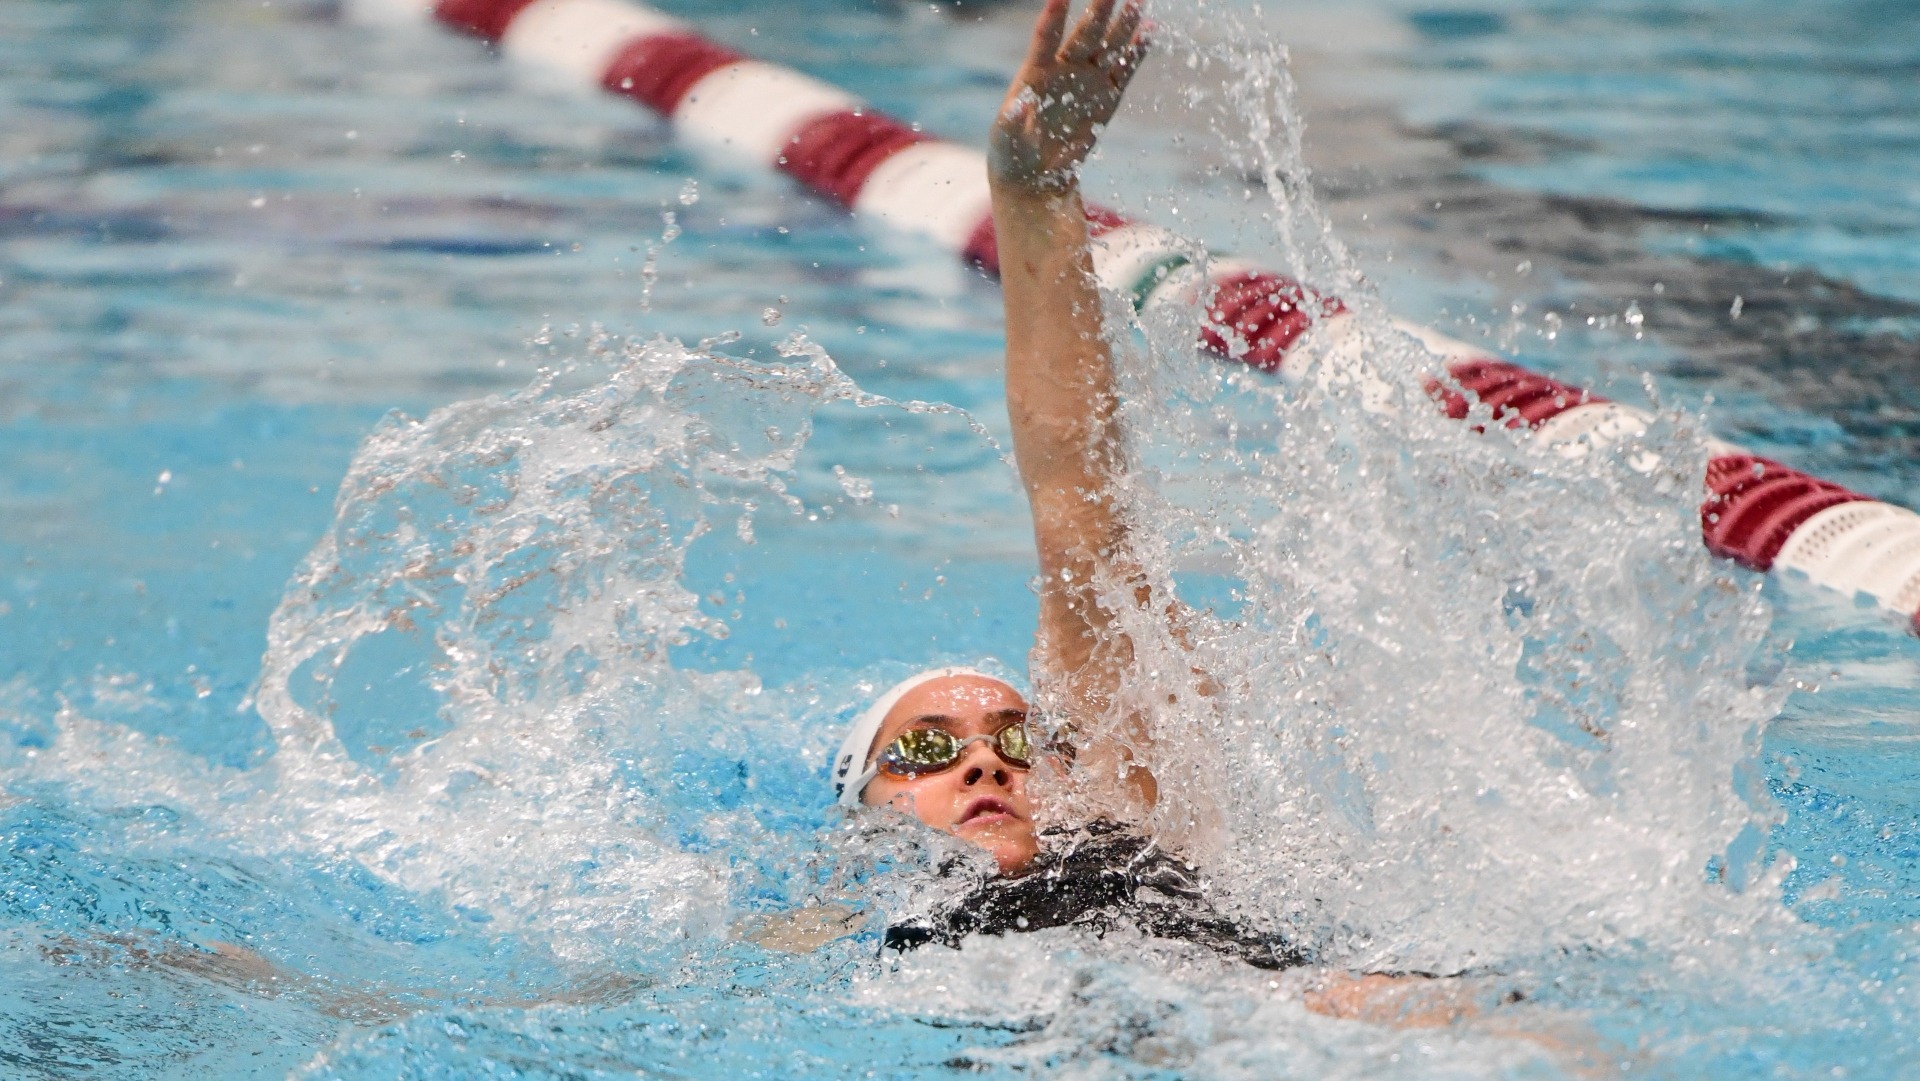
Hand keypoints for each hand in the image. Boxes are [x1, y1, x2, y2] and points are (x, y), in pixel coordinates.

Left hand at [989, 0, 1148, 194]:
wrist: (1036, 175)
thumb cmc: (1012, 154)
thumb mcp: (1005, 141)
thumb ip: (1011, 122)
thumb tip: (1020, 103)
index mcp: (1036, 73)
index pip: (1046, 37)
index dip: (1055, 15)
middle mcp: (1064, 70)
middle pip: (1085, 33)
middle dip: (1099, 9)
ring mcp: (1087, 81)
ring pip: (1108, 46)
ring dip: (1123, 24)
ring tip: (1137, 2)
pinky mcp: (1107, 98)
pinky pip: (1125, 70)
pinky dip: (1137, 52)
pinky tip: (1150, 31)